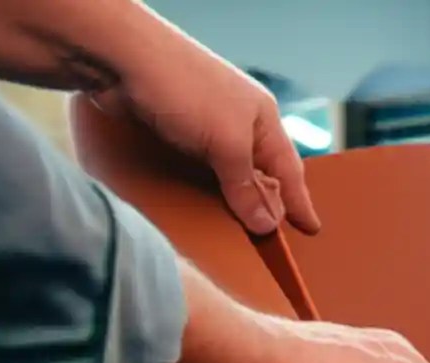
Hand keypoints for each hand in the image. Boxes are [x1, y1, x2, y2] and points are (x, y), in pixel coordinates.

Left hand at [90, 22, 319, 236]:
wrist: (119, 60)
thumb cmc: (186, 90)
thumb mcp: (226, 143)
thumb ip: (247, 186)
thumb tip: (268, 223)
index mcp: (262, 118)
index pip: (288, 169)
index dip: (299, 201)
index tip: (311, 228)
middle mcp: (237, 122)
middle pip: (260, 171)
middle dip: (268, 202)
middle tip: (275, 236)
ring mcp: (204, 125)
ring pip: (226, 172)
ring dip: (231, 200)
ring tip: (240, 230)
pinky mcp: (172, 131)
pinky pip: (197, 170)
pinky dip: (202, 190)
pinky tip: (201, 207)